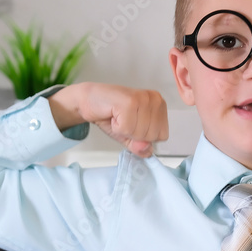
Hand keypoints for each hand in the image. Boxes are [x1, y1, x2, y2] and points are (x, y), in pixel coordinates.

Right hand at [49, 82, 168, 156]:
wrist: (89, 100)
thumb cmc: (110, 114)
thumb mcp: (129, 135)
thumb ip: (140, 145)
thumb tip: (148, 151)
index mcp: (159, 105)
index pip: (162, 136)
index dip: (144, 137)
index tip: (132, 125)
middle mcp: (154, 99)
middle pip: (152, 136)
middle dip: (133, 134)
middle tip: (123, 120)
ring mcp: (143, 99)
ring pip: (140, 133)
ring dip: (124, 130)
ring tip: (119, 117)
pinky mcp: (130, 101)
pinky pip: (127, 129)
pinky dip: (117, 127)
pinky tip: (114, 115)